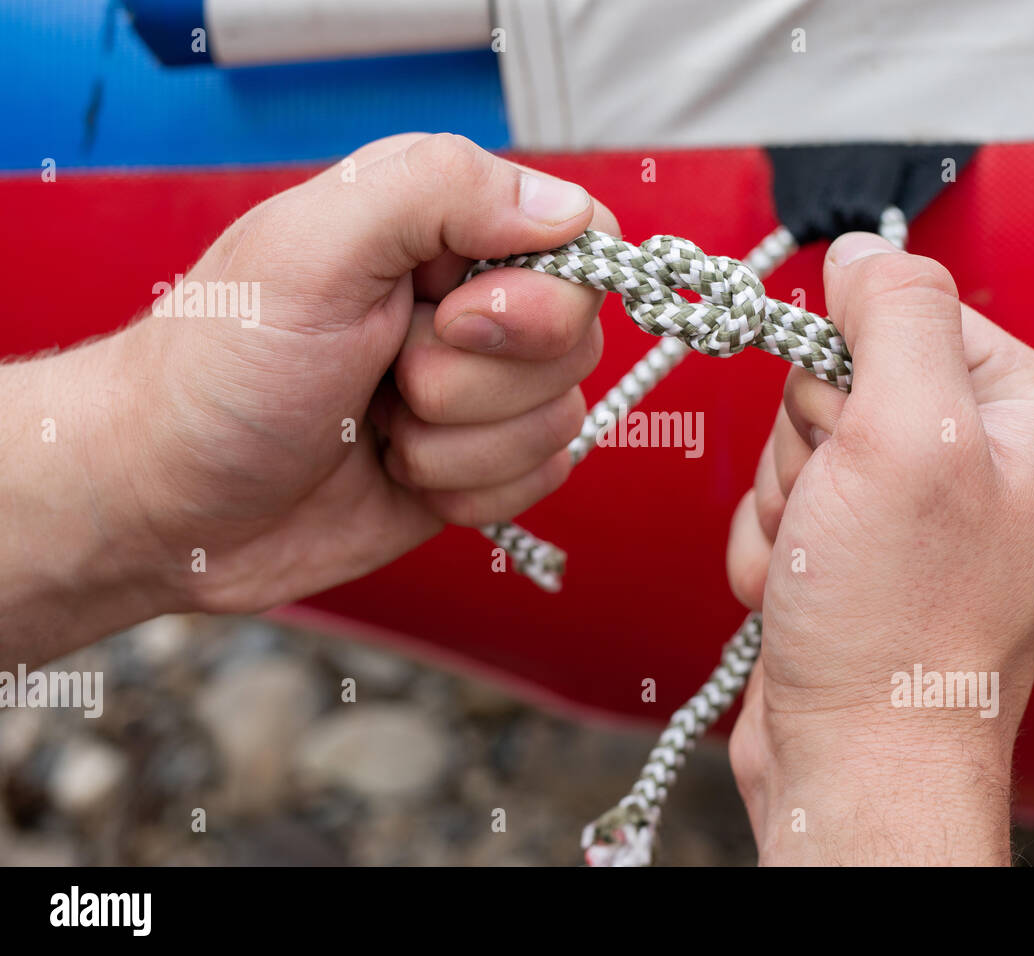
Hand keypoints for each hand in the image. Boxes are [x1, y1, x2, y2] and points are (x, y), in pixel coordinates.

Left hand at [1, 133, 615, 663]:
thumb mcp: (310, 252)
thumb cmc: (219, 372)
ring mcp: (478, 391)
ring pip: (560, 421)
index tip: (448, 319)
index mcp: (438, 226)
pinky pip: (540, 482)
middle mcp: (470, 303)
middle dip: (472, 380)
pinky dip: (466, 491)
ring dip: (457, 444)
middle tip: (383, 377)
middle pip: (575, 340)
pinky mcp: (477, 466)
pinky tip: (397, 476)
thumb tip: (568, 213)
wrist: (166, 505)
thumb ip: (437, 192)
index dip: (540, 296)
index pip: (578, 239)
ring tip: (375, 429)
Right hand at [724, 232, 1033, 863]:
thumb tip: (861, 251)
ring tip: (819, 565)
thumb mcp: (908, 432)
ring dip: (783, 504)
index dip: (850, 372)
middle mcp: (977, 456)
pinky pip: (777, 502)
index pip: (904, 315)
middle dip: (809, 450)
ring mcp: (912, 508)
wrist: (858, 761)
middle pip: (838, 378)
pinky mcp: (855, 551)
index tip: (852, 437)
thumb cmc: (897, 624)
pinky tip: (796, 594)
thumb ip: (894, 314)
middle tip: (836, 515)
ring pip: (796, 442)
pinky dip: (768, 546)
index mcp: (1026, 413)